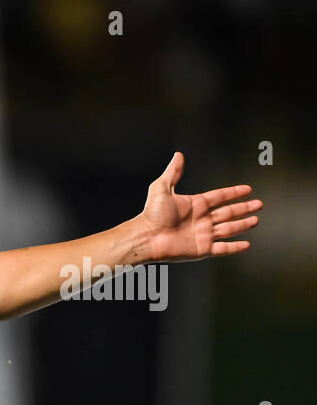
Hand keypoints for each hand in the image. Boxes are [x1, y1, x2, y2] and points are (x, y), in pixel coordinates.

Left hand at [139, 152, 261, 261]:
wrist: (146, 237)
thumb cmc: (151, 214)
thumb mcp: (162, 188)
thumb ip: (173, 172)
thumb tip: (178, 155)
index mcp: (195, 205)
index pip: (220, 196)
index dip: (234, 193)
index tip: (247, 189)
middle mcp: (201, 220)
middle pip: (229, 212)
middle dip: (244, 208)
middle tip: (258, 204)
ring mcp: (203, 235)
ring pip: (229, 228)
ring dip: (243, 224)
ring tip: (256, 220)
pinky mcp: (202, 249)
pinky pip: (223, 248)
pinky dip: (235, 247)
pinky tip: (246, 244)